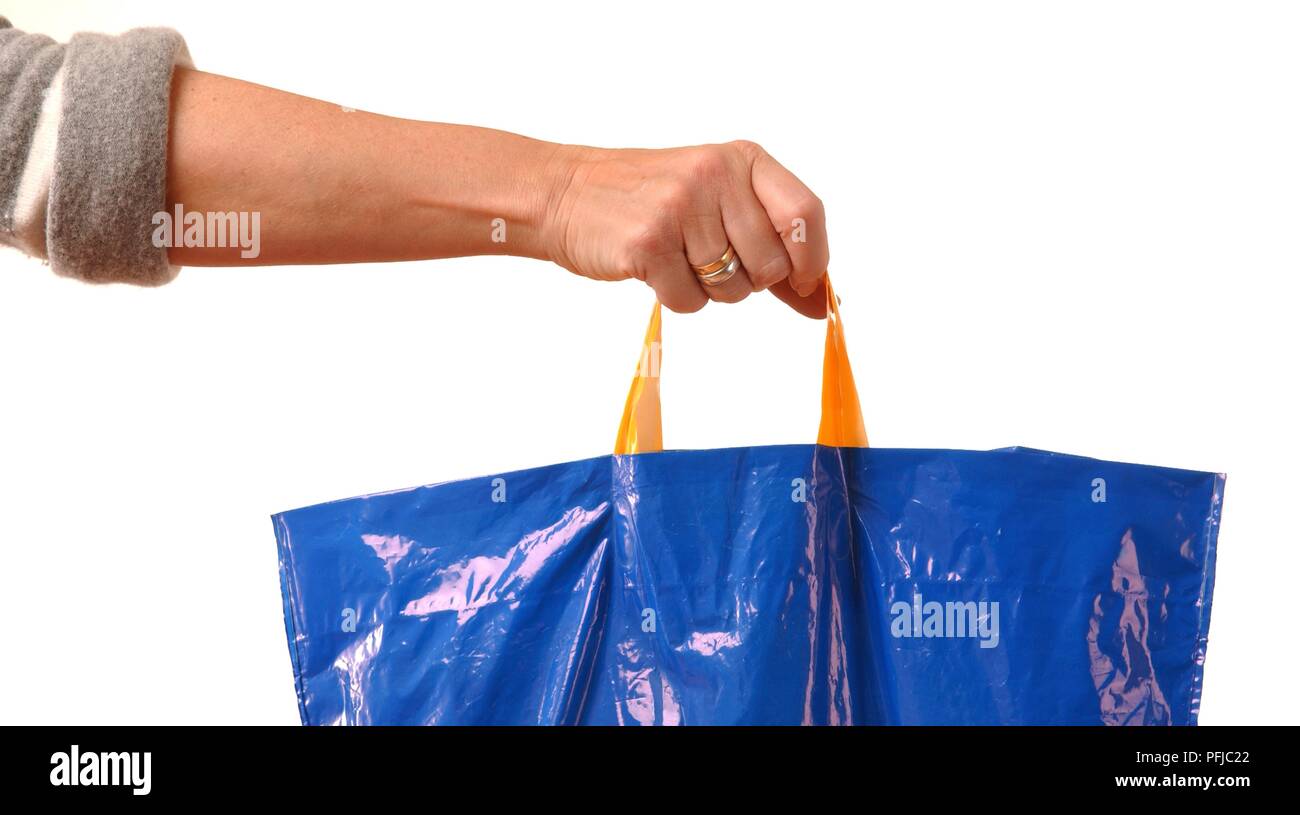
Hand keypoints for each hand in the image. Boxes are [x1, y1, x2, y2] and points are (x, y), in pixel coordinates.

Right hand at [542, 141, 830, 317]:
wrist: (565, 193)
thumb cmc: (648, 200)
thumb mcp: (716, 202)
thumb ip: (773, 246)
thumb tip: (821, 302)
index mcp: (740, 160)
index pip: (806, 213)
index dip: (812, 259)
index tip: (803, 285)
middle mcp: (715, 176)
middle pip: (772, 265)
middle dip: (748, 281)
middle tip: (709, 259)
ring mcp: (680, 208)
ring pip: (732, 289)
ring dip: (708, 290)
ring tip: (676, 256)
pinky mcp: (648, 243)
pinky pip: (691, 301)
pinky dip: (676, 297)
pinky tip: (653, 268)